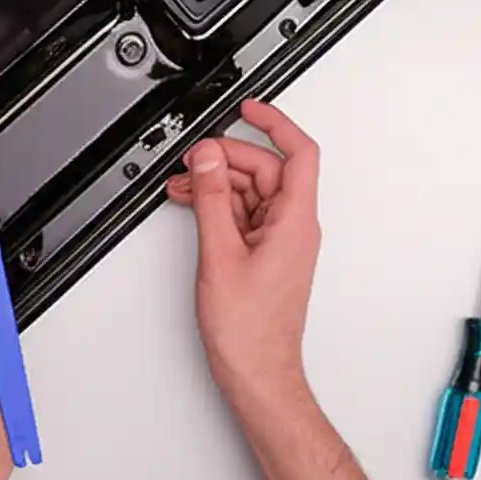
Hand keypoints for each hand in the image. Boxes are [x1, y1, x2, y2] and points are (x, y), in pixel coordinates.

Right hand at [166, 99, 320, 406]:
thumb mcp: (220, 254)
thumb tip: (207, 158)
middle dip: (227, 158)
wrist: (257, 371)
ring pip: (252, 193)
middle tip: (192, 159)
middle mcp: (295, 227)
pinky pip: (246, 216)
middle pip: (266, 170)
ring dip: (217, 184)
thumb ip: (211, 200)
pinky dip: (220, 208)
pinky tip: (194, 208)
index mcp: (295, 221)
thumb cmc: (250, 330)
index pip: (298, 153)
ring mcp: (282, 242)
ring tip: (182, 186)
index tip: (248, 108)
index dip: (274, 122)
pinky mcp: (268, 255)